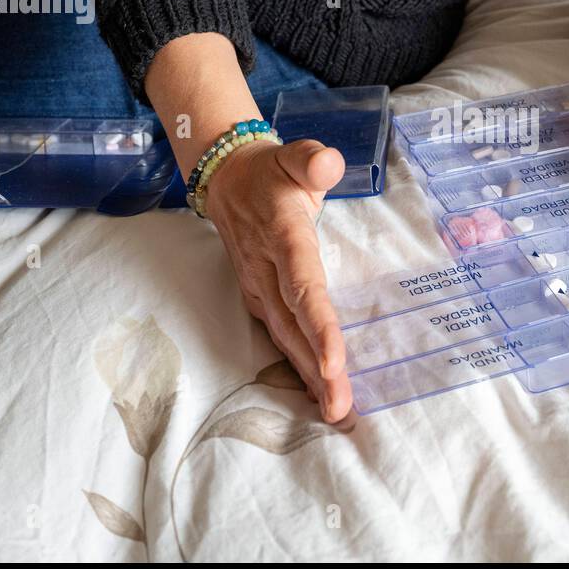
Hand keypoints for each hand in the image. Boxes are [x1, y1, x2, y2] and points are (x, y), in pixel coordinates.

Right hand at [204, 136, 353, 421]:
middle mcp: (267, 270)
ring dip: (309, 377)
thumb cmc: (272, 171)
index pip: (303, 288)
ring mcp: (260, 288)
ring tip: (335, 411)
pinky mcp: (259, 297)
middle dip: (318, 370)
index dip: (319, 327)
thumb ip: (312, 161)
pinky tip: (317, 391)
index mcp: (283, 238)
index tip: (335, 363)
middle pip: (295, 327)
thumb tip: (328, 162)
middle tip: (342, 409)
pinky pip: (281, 336)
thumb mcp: (294, 156)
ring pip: (286, 338)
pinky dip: (298, 366)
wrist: (227, 178)